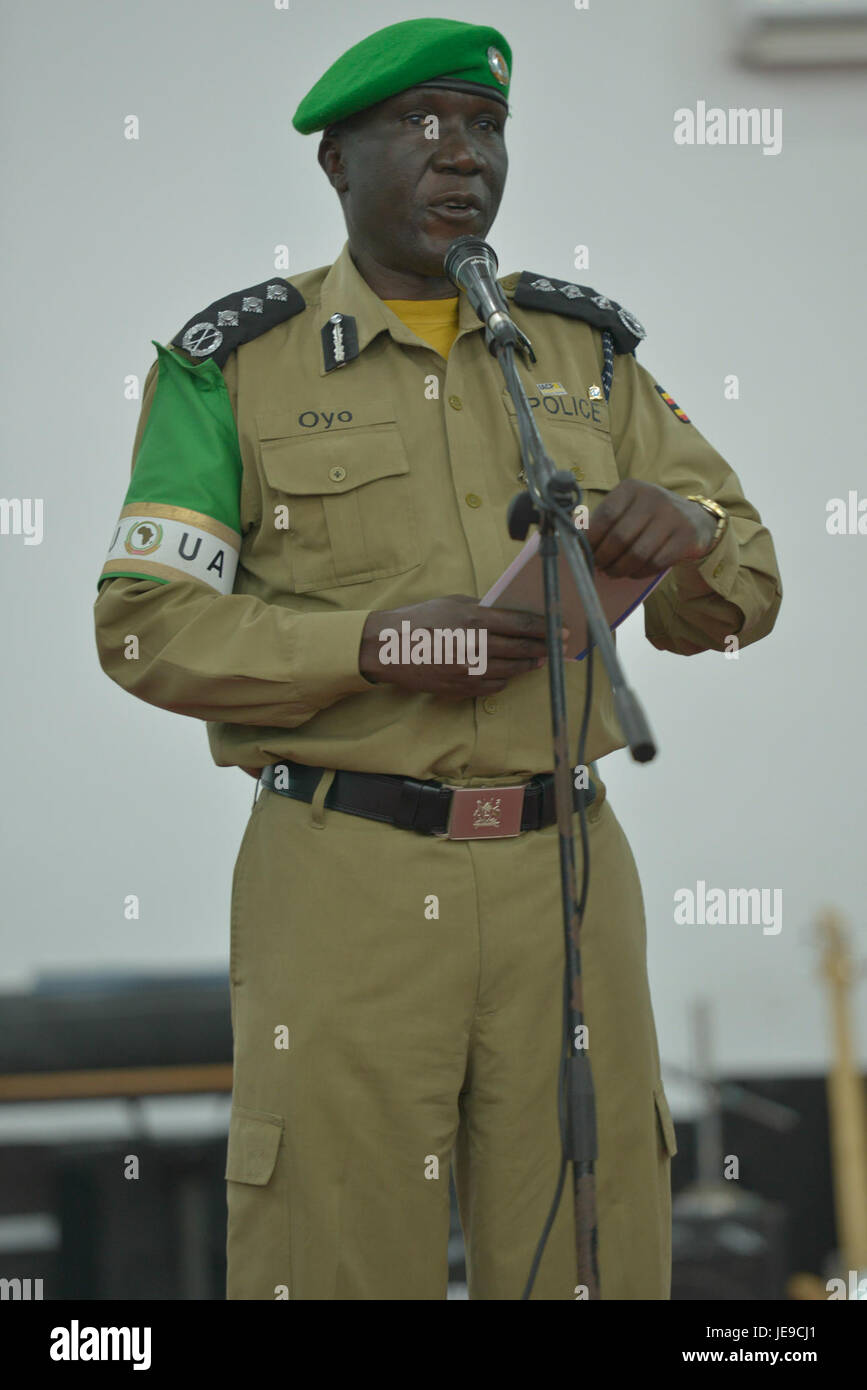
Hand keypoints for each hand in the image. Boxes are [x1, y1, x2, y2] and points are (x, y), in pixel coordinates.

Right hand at [359, 594, 566, 697]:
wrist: (388, 648)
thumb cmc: (419, 620)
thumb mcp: (451, 602)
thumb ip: (482, 607)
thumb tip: (509, 613)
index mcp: (473, 620)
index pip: (521, 625)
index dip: (545, 627)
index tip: (560, 628)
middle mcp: (474, 646)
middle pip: (521, 649)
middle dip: (543, 647)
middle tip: (558, 646)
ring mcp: (468, 670)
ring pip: (511, 671)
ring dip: (528, 665)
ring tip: (539, 660)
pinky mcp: (460, 687)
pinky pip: (493, 687)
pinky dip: (506, 680)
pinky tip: (511, 674)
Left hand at [586, 480, 716, 577]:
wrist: (694, 518)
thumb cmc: (649, 517)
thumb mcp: (628, 508)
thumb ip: (605, 521)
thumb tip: (577, 545)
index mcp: (632, 488)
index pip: (606, 515)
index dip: (592, 539)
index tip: (585, 553)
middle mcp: (654, 498)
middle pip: (620, 537)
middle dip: (604, 558)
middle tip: (598, 567)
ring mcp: (672, 516)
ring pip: (637, 554)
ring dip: (620, 569)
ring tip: (612, 572)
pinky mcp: (686, 536)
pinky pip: (656, 563)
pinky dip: (640, 573)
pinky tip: (633, 572)